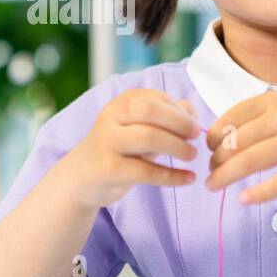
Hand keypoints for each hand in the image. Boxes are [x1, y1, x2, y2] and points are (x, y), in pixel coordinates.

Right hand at [68, 89, 199, 207]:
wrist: (80, 177)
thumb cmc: (117, 150)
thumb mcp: (138, 129)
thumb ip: (164, 117)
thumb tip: (192, 110)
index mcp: (120, 103)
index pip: (155, 98)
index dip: (180, 111)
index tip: (194, 124)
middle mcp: (111, 117)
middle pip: (151, 111)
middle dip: (180, 123)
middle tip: (195, 137)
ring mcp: (107, 142)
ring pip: (149, 137)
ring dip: (177, 147)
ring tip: (192, 156)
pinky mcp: (108, 169)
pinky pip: (147, 171)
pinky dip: (172, 176)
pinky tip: (188, 179)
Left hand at [203, 89, 276, 202]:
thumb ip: (258, 119)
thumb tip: (215, 137)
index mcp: (276, 100)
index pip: (230, 118)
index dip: (213, 138)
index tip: (208, 152)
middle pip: (236, 141)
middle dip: (216, 160)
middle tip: (210, 174)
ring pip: (249, 161)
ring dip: (225, 176)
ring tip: (212, 186)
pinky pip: (276, 184)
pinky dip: (256, 194)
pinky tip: (242, 200)